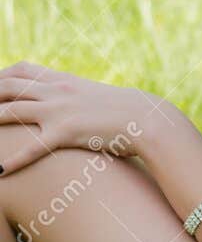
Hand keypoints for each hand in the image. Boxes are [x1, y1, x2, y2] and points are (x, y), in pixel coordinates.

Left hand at [0, 62, 157, 174]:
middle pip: (9, 86)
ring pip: (11, 111)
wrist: (148, 119)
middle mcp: (57, 90)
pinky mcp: (66, 132)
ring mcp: (60, 110)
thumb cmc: (126, 112)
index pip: (22, 70)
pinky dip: (13, 160)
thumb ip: (77, 95)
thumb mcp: (97, 96)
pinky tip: (0, 171)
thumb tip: (70, 101)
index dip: (1, 77)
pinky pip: (32, 147)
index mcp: (64, 80)